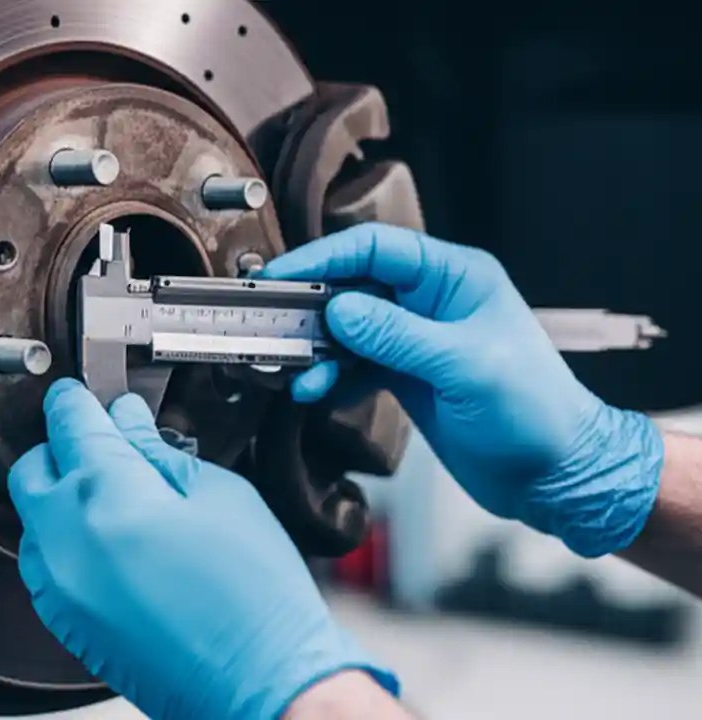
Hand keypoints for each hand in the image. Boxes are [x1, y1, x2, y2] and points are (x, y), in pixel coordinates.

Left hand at [9, 379, 396, 718]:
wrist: (260, 684)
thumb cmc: (254, 597)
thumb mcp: (219, 495)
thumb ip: (159, 452)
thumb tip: (129, 423)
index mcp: (105, 494)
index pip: (68, 423)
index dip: (76, 399)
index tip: (82, 393)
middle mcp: (65, 538)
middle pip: (33, 466)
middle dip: (62, 447)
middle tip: (106, 445)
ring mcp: (58, 585)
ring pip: (32, 516)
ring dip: (61, 496)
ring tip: (117, 498)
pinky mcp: (63, 620)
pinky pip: (42, 562)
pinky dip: (64, 540)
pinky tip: (112, 543)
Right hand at [259, 222, 663, 557]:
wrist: (554, 476)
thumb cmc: (534, 412)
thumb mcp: (465, 367)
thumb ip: (398, 336)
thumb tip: (339, 309)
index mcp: (455, 278)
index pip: (378, 249)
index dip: (325, 258)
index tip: (283, 276)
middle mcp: (430, 301)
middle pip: (353, 287)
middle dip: (312, 309)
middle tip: (276, 329)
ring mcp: (414, 340)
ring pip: (346, 330)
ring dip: (318, 351)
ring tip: (300, 375)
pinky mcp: (404, 376)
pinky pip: (353, 366)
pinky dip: (331, 377)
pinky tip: (317, 392)